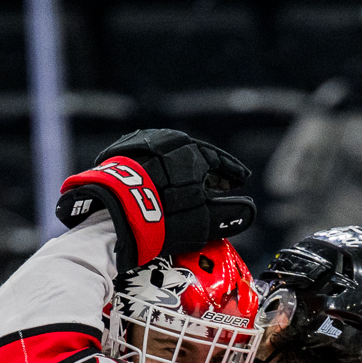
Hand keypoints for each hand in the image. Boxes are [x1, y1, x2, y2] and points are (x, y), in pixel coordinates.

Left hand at [55, 129, 255, 274]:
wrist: (112, 214)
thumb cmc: (163, 217)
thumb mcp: (201, 221)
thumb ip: (228, 215)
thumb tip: (248, 212)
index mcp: (191, 151)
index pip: (220, 162)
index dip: (232, 174)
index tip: (241, 181)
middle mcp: (166, 141)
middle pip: (193, 156)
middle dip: (207, 170)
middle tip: (217, 185)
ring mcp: (139, 146)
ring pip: (167, 157)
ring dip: (180, 170)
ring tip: (187, 185)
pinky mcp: (118, 156)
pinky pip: (145, 162)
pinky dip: (157, 172)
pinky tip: (158, 184)